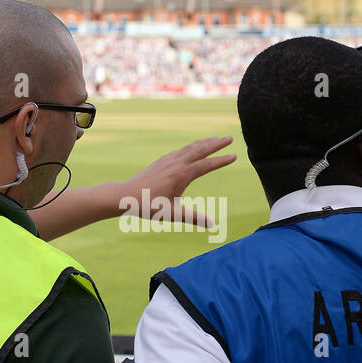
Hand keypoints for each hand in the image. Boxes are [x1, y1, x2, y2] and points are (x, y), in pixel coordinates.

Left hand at [118, 136, 235, 227]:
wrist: (126, 195)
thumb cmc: (149, 206)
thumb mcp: (173, 214)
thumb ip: (194, 218)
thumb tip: (212, 225)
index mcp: (182, 175)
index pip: (207, 165)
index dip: (222, 160)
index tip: (235, 156)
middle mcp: (177, 163)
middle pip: (201, 149)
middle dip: (217, 143)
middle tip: (230, 137)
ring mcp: (169, 160)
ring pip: (191, 147)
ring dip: (205, 142)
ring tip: (216, 138)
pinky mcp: (162, 161)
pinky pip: (182, 150)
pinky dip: (192, 146)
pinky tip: (194, 147)